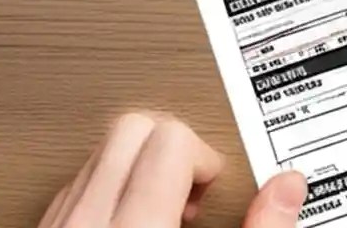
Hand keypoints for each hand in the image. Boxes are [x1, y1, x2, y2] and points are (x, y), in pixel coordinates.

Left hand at [38, 112, 306, 227]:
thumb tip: (288, 187)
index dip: (204, 154)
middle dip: (171, 145)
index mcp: (138, 225)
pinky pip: (73, 186)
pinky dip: (105, 191)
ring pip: (97, 152)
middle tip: (191, 187)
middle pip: (132, 128)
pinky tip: (130, 221)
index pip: (170, 136)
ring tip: (164, 209)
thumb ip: (261, 226)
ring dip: (137, 167)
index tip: (212, 182)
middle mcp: (87, 220)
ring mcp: (59, 225)